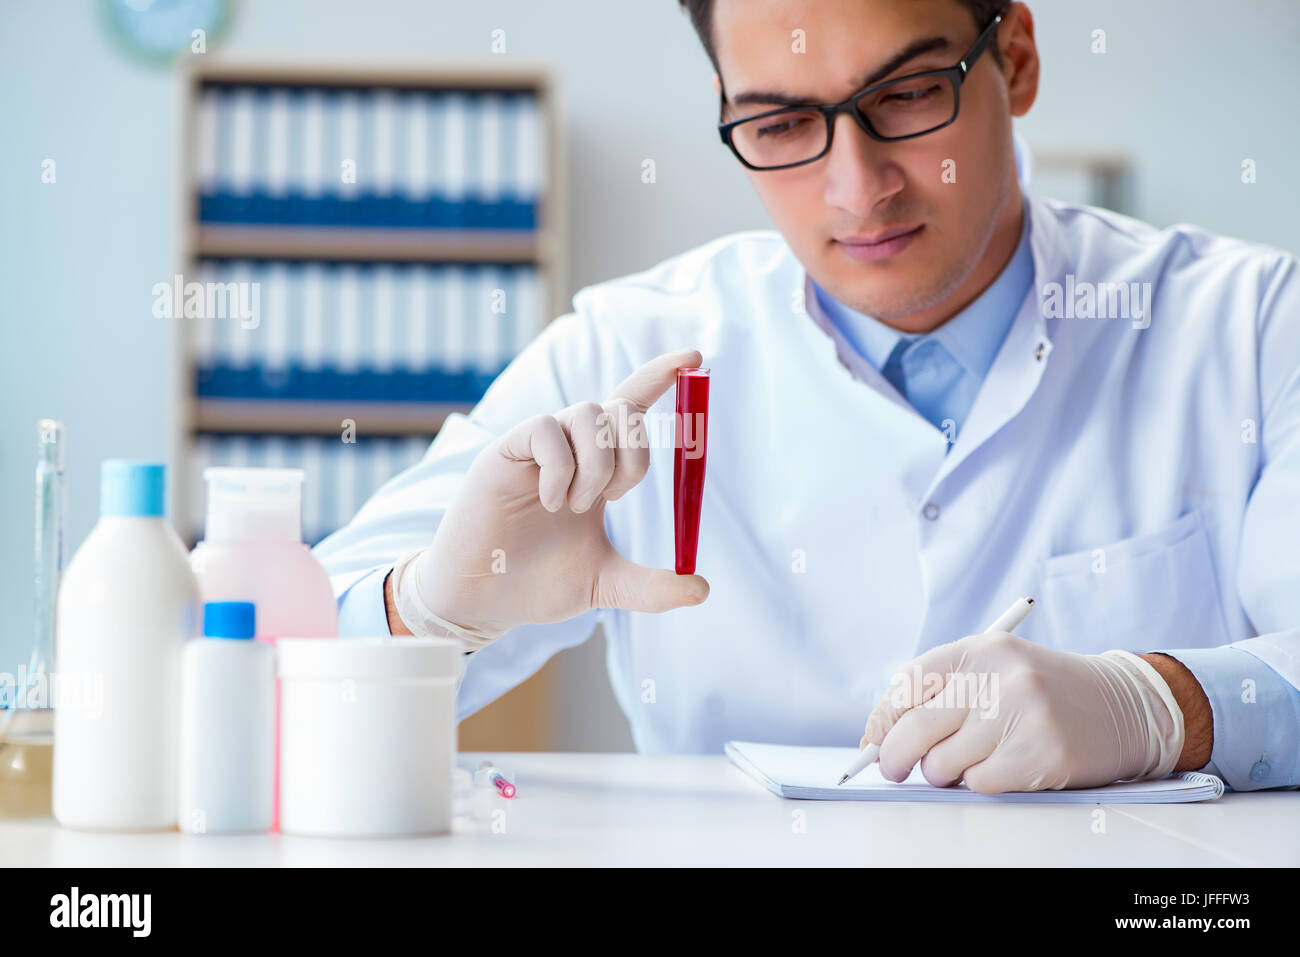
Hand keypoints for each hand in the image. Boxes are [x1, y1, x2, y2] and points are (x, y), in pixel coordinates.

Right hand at [394, 349, 709, 641]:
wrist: (482, 601)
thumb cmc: (536, 584)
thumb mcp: (604, 584)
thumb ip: (651, 587)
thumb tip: (701, 590)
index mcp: (597, 467)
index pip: (631, 406)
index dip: (660, 377)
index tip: (694, 356)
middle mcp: (571, 447)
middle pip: (621, 409)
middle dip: (634, 454)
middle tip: (610, 500)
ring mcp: (537, 446)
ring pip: (589, 414)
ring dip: (597, 466)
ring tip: (571, 508)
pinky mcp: (504, 451)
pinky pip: (547, 429)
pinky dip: (560, 469)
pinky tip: (548, 502)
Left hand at [860, 632, 1185, 792]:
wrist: (1123, 705)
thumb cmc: (1044, 692)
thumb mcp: (994, 671)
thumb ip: (941, 693)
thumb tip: (879, 736)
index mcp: (981, 649)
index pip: (907, 683)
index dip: (883, 718)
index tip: (875, 740)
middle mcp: (999, 677)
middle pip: (915, 728)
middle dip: (894, 756)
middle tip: (894, 768)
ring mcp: (1021, 716)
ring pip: (943, 764)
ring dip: (947, 772)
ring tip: (975, 758)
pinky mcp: (1040, 755)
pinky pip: (978, 784)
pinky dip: (981, 783)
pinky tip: (1006, 766)